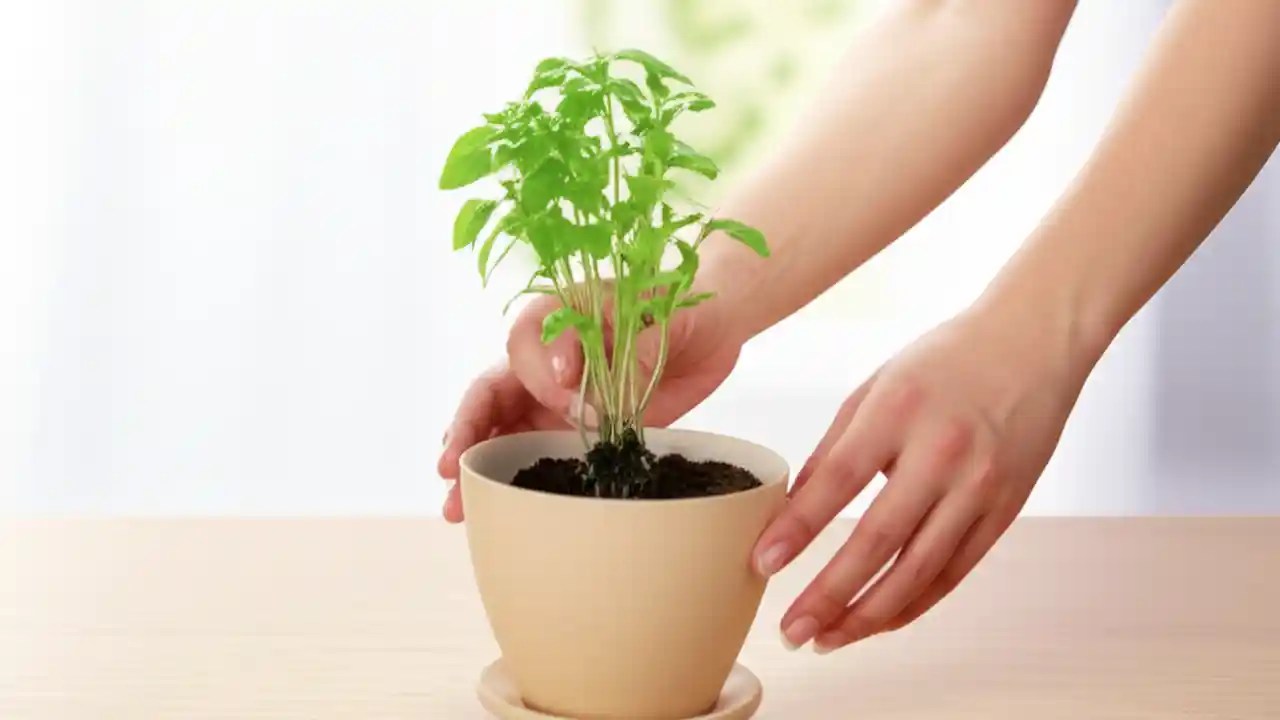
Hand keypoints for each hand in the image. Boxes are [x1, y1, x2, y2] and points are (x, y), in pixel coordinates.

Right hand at [436, 291, 744, 521]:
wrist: (713, 326)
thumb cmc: (683, 305)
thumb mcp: (665, 319)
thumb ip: (630, 356)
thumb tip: (588, 408)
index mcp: (557, 315)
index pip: (524, 343)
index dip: (537, 371)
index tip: (567, 388)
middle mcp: (544, 358)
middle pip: (489, 393)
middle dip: (467, 431)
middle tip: (450, 468)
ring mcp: (554, 397)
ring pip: (500, 431)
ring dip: (474, 468)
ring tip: (454, 508)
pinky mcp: (574, 429)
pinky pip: (534, 455)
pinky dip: (512, 481)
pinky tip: (491, 508)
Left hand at [753, 302, 1096, 652]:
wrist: (1034, 340)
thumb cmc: (945, 359)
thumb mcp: (876, 385)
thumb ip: (834, 446)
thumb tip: (794, 507)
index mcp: (898, 411)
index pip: (837, 481)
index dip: (798, 528)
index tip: (763, 563)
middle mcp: (942, 452)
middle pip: (879, 539)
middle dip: (829, 593)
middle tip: (792, 630)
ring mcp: (980, 485)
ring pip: (919, 570)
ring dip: (869, 614)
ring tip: (828, 638)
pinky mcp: (1006, 509)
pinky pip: (955, 571)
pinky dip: (914, 602)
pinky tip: (878, 621)